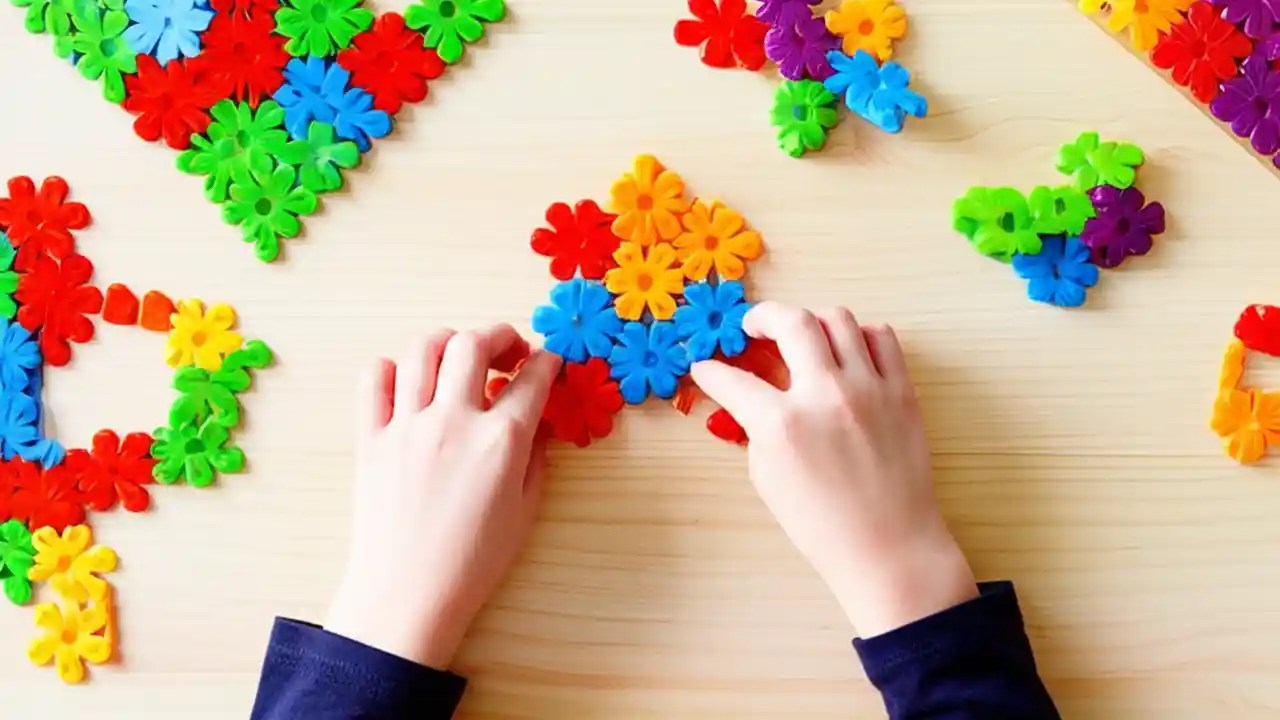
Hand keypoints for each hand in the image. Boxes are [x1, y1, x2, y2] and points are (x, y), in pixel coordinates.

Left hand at [325, 324, 561, 668]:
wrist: (408, 594)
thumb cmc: (472, 561)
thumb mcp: (524, 508)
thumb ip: (536, 455)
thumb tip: (540, 421)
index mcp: (500, 441)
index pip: (532, 378)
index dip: (548, 362)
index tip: (549, 362)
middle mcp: (453, 422)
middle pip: (474, 344)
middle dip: (500, 335)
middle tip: (509, 351)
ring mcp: (407, 426)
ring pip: (424, 348)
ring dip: (449, 341)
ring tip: (460, 359)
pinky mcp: (371, 438)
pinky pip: (374, 379)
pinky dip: (393, 368)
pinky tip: (411, 382)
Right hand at [691, 303, 976, 636]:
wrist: (888, 547)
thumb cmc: (822, 525)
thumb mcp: (768, 478)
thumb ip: (755, 427)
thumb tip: (747, 395)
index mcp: (783, 425)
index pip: (732, 379)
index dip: (710, 371)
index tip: (706, 368)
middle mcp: (826, 396)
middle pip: (791, 321)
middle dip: (762, 316)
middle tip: (753, 327)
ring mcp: (869, 389)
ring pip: (838, 319)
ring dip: (811, 321)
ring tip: (802, 338)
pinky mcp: (902, 392)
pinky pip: (882, 338)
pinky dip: (859, 337)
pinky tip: (846, 354)